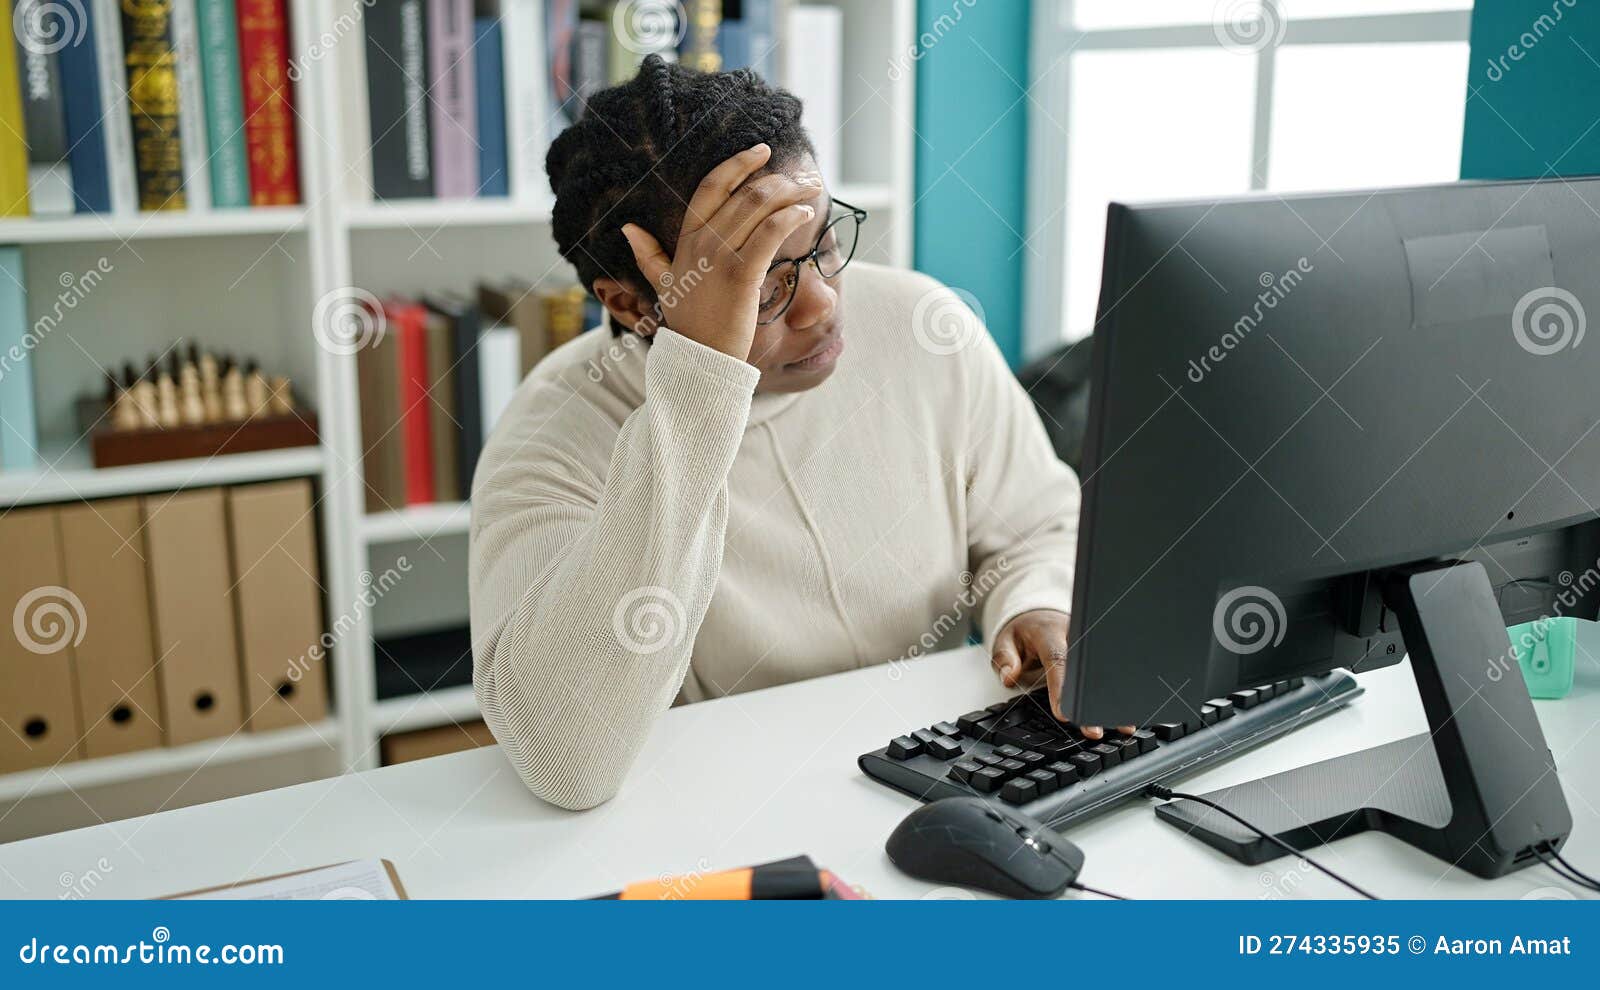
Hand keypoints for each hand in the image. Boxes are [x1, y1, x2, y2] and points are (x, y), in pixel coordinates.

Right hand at [619, 143, 823, 361]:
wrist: (699, 358)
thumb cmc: (688, 322)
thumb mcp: (663, 283)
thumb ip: (647, 254)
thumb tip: (628, 228)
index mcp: (687, 238)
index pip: (712, 186)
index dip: (738, 164)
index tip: (762, 151)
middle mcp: (702, 241)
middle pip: (745, 194)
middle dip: (780, 180)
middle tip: (805, 177)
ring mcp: (720, 257)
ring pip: (759, 207)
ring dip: (791, 193)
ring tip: (811, 189)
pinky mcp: (741, 275)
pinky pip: (769, 233)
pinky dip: (789, 217)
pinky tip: (805, 214)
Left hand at [991, 609, 1135, 740]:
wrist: (1040, 615)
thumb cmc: (1024, 632)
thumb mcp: (1004, 640)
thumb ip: (1004, 658)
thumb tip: (1008, 676)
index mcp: (1050, 632)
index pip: (1057, 659)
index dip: (1061, 687)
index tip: (1063, 714)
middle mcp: (1075, 635)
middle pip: (1087, 668)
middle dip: (1094, 700)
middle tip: (1096, 728)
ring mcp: (1091, 642)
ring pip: (1104, 670)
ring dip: (1113, 699)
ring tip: (1124, 725)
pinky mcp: (1099, 652)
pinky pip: (1107, 672)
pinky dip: (1116, 694)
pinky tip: (1124, 714)